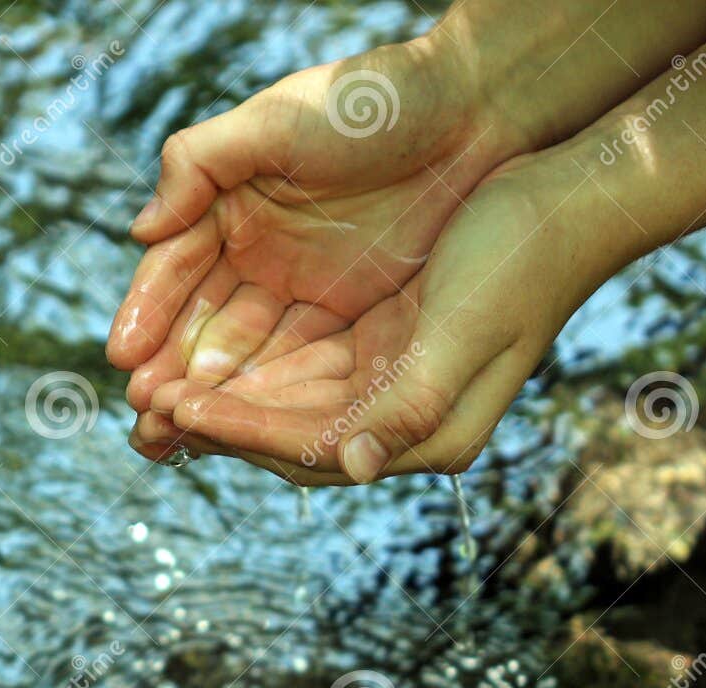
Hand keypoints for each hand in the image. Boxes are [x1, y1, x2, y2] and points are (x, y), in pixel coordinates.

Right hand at [107, 34, 521, 411]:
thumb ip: (198, 164)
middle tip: (140, 413)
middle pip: (200, 320)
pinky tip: (238, 428)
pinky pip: (297, 361)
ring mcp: (299, 284)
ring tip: (171, 432)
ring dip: (208, 393)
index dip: (147, 311)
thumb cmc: (370, 101)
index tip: (122, 356)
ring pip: (243, 350)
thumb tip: (139, 232)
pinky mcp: (346, 310)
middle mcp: (254, 249)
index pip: (174, 268)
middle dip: (168, 369)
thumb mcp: (276, 120)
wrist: (476, 109)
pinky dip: (265, 395)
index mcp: (226, 203)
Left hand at [131, 153, 608, 484]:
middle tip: (141, 416)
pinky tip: (198, 364)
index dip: (243, 429)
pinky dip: (246, 372)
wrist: (564, 201)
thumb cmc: (522, 259)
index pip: (313, 446)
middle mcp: (401, 426)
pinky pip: (294, 374)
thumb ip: (411, 401)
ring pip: (282, 410)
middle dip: (216, 428)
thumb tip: (359, 467)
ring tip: (152, 397)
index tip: (176, 410)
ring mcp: (387, 392)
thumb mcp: (466, 328)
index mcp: (429, 436)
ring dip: (220, 405)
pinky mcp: (375, 354)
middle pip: (287, 441)